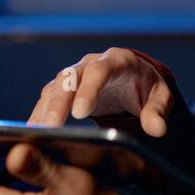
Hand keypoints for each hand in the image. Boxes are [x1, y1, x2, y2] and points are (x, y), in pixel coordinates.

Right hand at [28, 47, 173, 136]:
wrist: (135, 78)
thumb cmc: (147, 87)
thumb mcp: (160, 97)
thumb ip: (158, 111)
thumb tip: (157, 129)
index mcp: (117, 61)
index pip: (99, 71)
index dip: (88, 90)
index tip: (80, 113)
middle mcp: (91, 63)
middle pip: (69, 77)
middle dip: (59, 102)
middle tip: (51, 127)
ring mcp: (75, 74)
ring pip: (54, 87)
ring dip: (44, 110)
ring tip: (36, 134)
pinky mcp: (64, 88)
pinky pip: (47, 98)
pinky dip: (39, 114)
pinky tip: (33, 133)